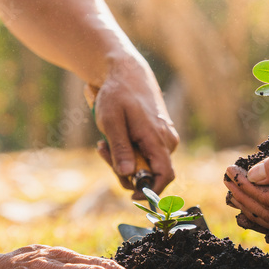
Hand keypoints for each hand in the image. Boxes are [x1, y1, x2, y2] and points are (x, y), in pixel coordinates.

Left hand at [92, 55, 178, 197]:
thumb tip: (128, 174)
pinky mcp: (158, 136)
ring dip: (123, 160)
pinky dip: (128, 151)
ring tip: (103, 142)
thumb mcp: (111, 121)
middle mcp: (167, 141)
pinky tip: (114, 136)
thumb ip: (120, 148)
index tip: (132, 196)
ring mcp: (164, 138)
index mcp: (158, 138)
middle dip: (125, 170)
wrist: (127, 72)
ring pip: (145, 164)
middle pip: (150, 173)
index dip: (150, 190)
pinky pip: (144, 154)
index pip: (164, 175)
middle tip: (102, 150)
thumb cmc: (117, 93)